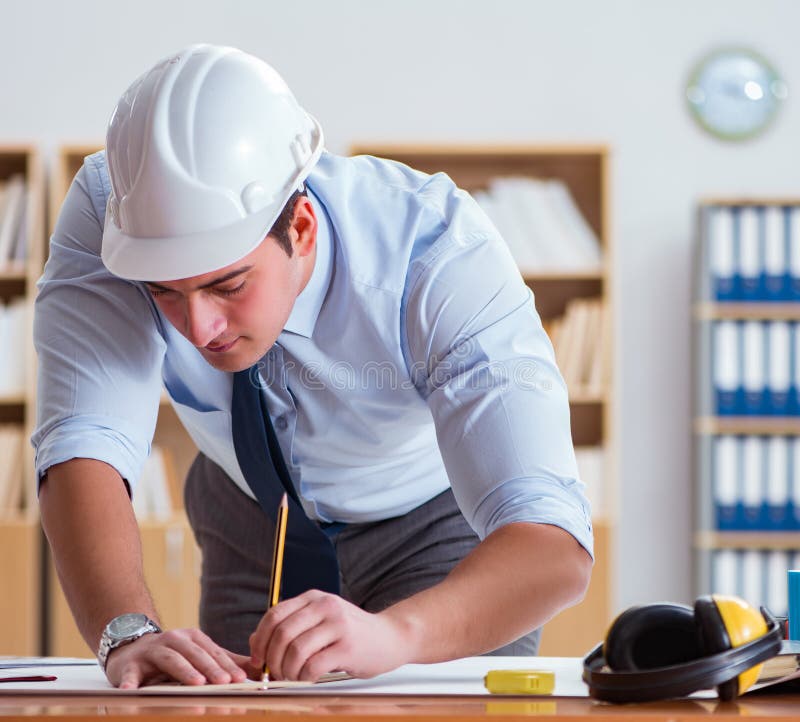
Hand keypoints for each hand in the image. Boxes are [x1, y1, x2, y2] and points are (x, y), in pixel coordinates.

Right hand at [106, 628, 251, 688]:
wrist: (131, 650)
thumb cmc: (172, 657)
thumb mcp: (198, 655)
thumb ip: (225, 662)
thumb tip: (256, 669)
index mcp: (193, 638)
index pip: (213, 653)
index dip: (227, 666)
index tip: (240, 680)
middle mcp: (174, 640)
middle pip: (195, 655)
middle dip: (211, 669)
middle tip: (224, 683)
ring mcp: (152, 651)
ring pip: (171, 660)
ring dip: (184, 671)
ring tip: (197, 683)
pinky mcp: (130, 664)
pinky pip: (130, 674)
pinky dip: (130, 682)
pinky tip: (130, 691)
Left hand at [249, 591, 410, 681]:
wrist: (391, 637)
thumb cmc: (350, 634)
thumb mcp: (320, 622)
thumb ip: (291, 627)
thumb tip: (255, 642)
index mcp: (314, 598)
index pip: (275, 614)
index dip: (260, 639)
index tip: (258, 659)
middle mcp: (325, 606)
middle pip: (282, 633)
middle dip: (272, 659)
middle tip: (275, 674)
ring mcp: (338, 624)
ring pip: (296, 650)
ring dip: (288, 671)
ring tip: (293, 677)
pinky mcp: (348, 646)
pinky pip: (314, 665)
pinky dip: (305, 677)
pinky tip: (309, 678)